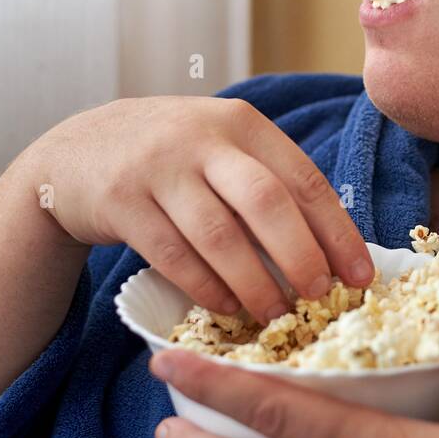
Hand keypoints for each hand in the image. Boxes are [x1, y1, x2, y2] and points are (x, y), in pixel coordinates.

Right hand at [26, 95, 373, 323]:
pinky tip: (225, 307)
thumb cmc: (171, 160)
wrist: (76, 151)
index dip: (338, 233)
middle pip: (267, 203)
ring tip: (275, 314)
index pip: (305, 180)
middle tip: (319, 297)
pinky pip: (172, 254)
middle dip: (301, 256)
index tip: (362, 276)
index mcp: (243, 124)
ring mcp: (158, 167)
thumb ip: (268, 184)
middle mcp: (203, 138)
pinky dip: (204, 286)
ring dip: (253, 282)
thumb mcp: (221, 148)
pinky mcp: (120, 199)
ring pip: (219, 235)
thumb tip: (333, 252)